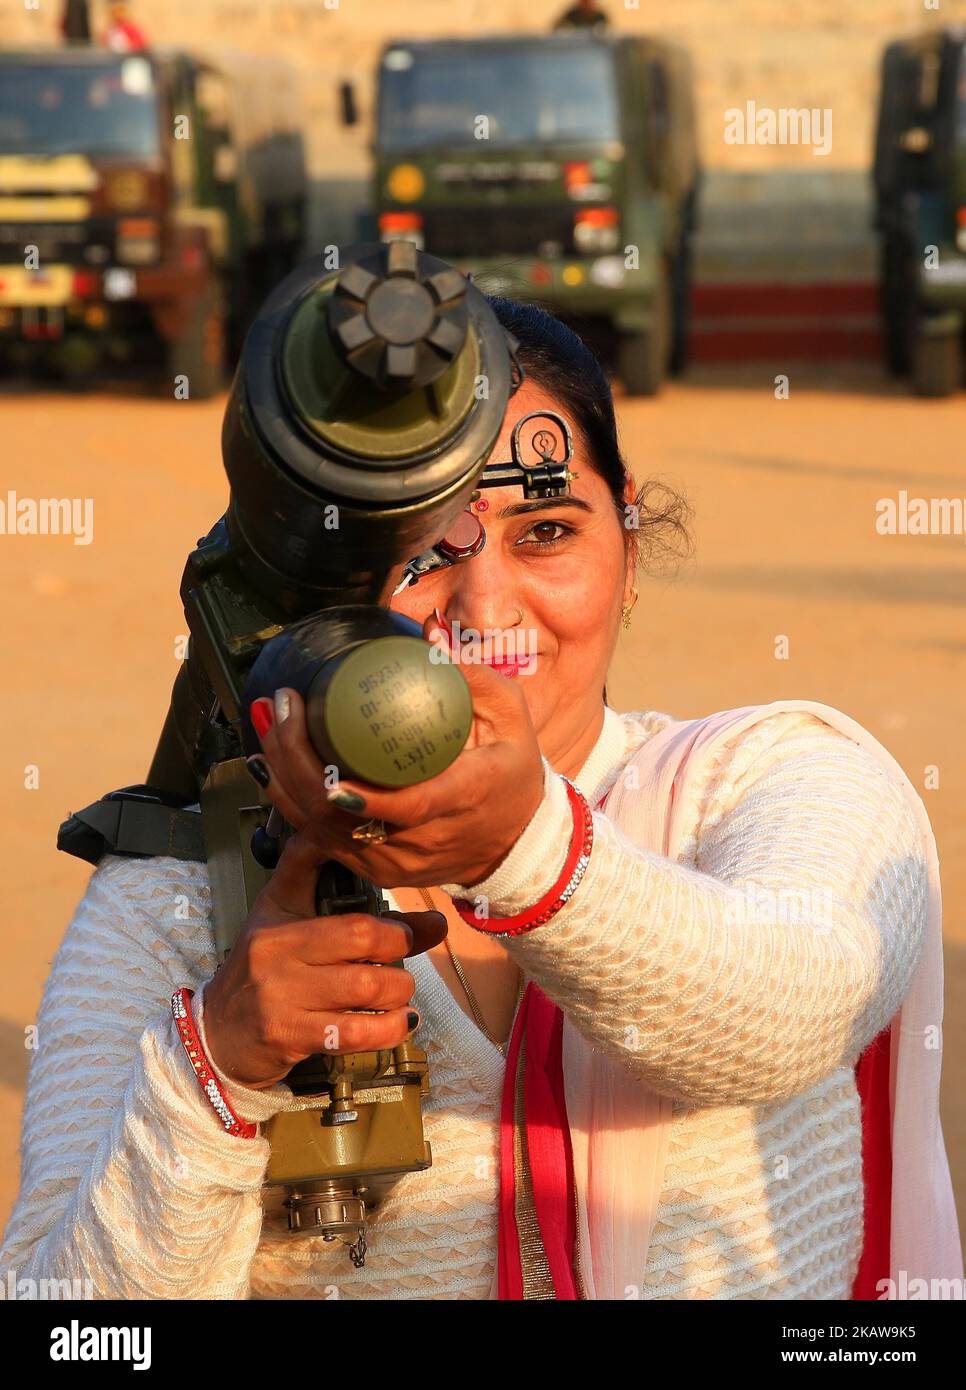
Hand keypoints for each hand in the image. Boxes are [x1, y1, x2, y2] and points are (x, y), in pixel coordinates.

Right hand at [202, 830, 447, 1088]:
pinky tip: (398, 1024)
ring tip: (400, 993)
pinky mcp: (288, 1036)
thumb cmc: (261, 971)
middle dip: (400, 946)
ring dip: (399, 991)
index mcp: (279, 915)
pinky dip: (388, 1029)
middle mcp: (277, 951)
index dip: (387, 909)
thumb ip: (349, 909)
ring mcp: (281, 995)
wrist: (217, 1034)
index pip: (339, 894)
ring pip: (365, 985)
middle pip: (361, 936)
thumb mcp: (289, 923)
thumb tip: (434, 921)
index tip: (413, 926)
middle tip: (405, 957)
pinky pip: (354, 1032)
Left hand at [247, 613, 545, 888]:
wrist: (513, 840)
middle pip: (346, 819)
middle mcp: (423, 841)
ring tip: (266, 727)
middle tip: (281, 708)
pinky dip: (291, 803)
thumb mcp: (511, 715)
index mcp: (463, 799)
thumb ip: (473, 675)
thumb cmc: (511, 770)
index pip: (409, 808)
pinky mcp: (378, 871)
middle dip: (299, 763)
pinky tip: (271, 766)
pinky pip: (323, 842)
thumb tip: (430, 635)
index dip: (366, 796)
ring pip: (325, 833)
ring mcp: (396, 862)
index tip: (331, 770)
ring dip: (285, 780)